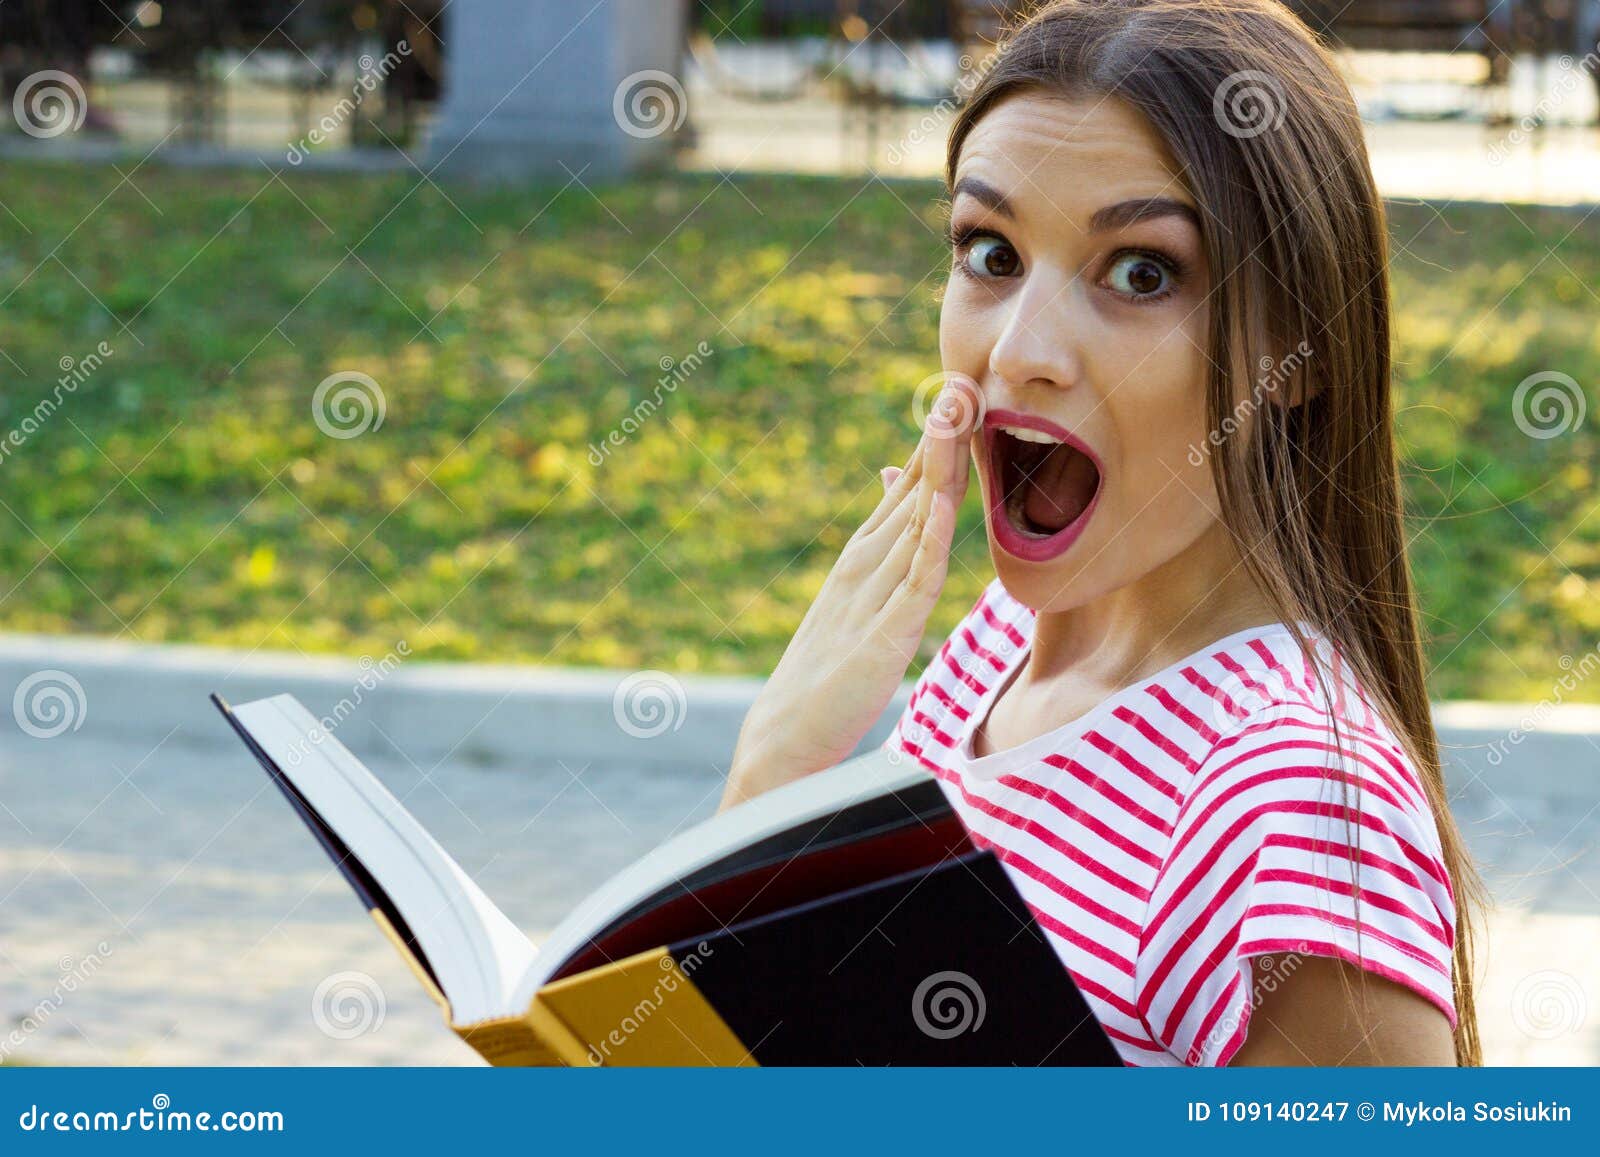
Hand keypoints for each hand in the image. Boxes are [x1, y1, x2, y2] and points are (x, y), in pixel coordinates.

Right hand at [720, 377, 978, 808]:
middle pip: (913, 489)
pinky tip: (947, 500)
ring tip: (955, 412)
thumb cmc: (823, 679)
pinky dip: (931, 533)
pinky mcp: (885, 632)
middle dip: (939, 434)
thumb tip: (895, 488)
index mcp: (864, 559)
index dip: (935, 440)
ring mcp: (874, 594)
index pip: (908, 488)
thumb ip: (880, 553)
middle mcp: (867, 565)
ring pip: (916, 519)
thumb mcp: (855, 605)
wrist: (784, 736)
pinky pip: (916, 574)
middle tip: (961, 377)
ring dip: (937, 465)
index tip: (958, 391)